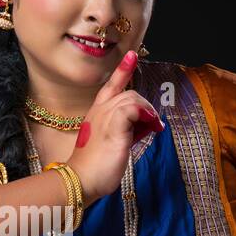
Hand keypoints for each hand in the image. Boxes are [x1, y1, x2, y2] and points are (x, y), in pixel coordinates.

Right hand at [66, 50, 163, 201]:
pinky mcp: (114, 126)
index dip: (122, 70)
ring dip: (148, 113)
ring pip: (133, 99)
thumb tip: (145, 126)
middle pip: (128, 93)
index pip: (110, 86)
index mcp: (96, 114)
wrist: (82, 179)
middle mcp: (100, 111)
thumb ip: (125, 130)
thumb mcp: (111, 143)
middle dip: (145, 106)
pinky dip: (146, 115)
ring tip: (153, 128)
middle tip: (153, 124)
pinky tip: (151, 126)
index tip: (132, 55)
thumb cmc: (95, 167)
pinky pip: (134, 109)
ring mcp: (105, 117)